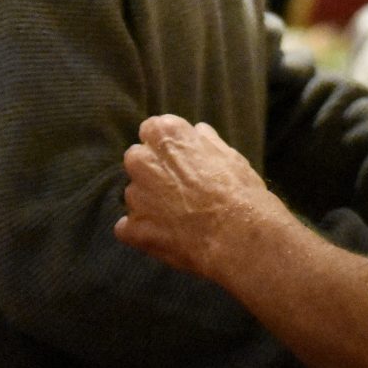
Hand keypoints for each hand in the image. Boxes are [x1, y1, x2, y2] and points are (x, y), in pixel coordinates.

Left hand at [113, 114, 279, 280]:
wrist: (237, 235)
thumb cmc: (239, 191)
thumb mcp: (230, 156)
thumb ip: (207, 142)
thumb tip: (198, 132)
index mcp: (166, 136)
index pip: (151, 130)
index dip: (165, 146)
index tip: (179, 159)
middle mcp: (143, 161)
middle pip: (137, 160)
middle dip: (152, 172)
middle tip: (178, 189)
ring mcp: (135, 197)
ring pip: (135, 195)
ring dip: (149, 203)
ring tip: (178, 217)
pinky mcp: (134, 228)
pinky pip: (128, 228)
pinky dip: (143, 232)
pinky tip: (166, 237)